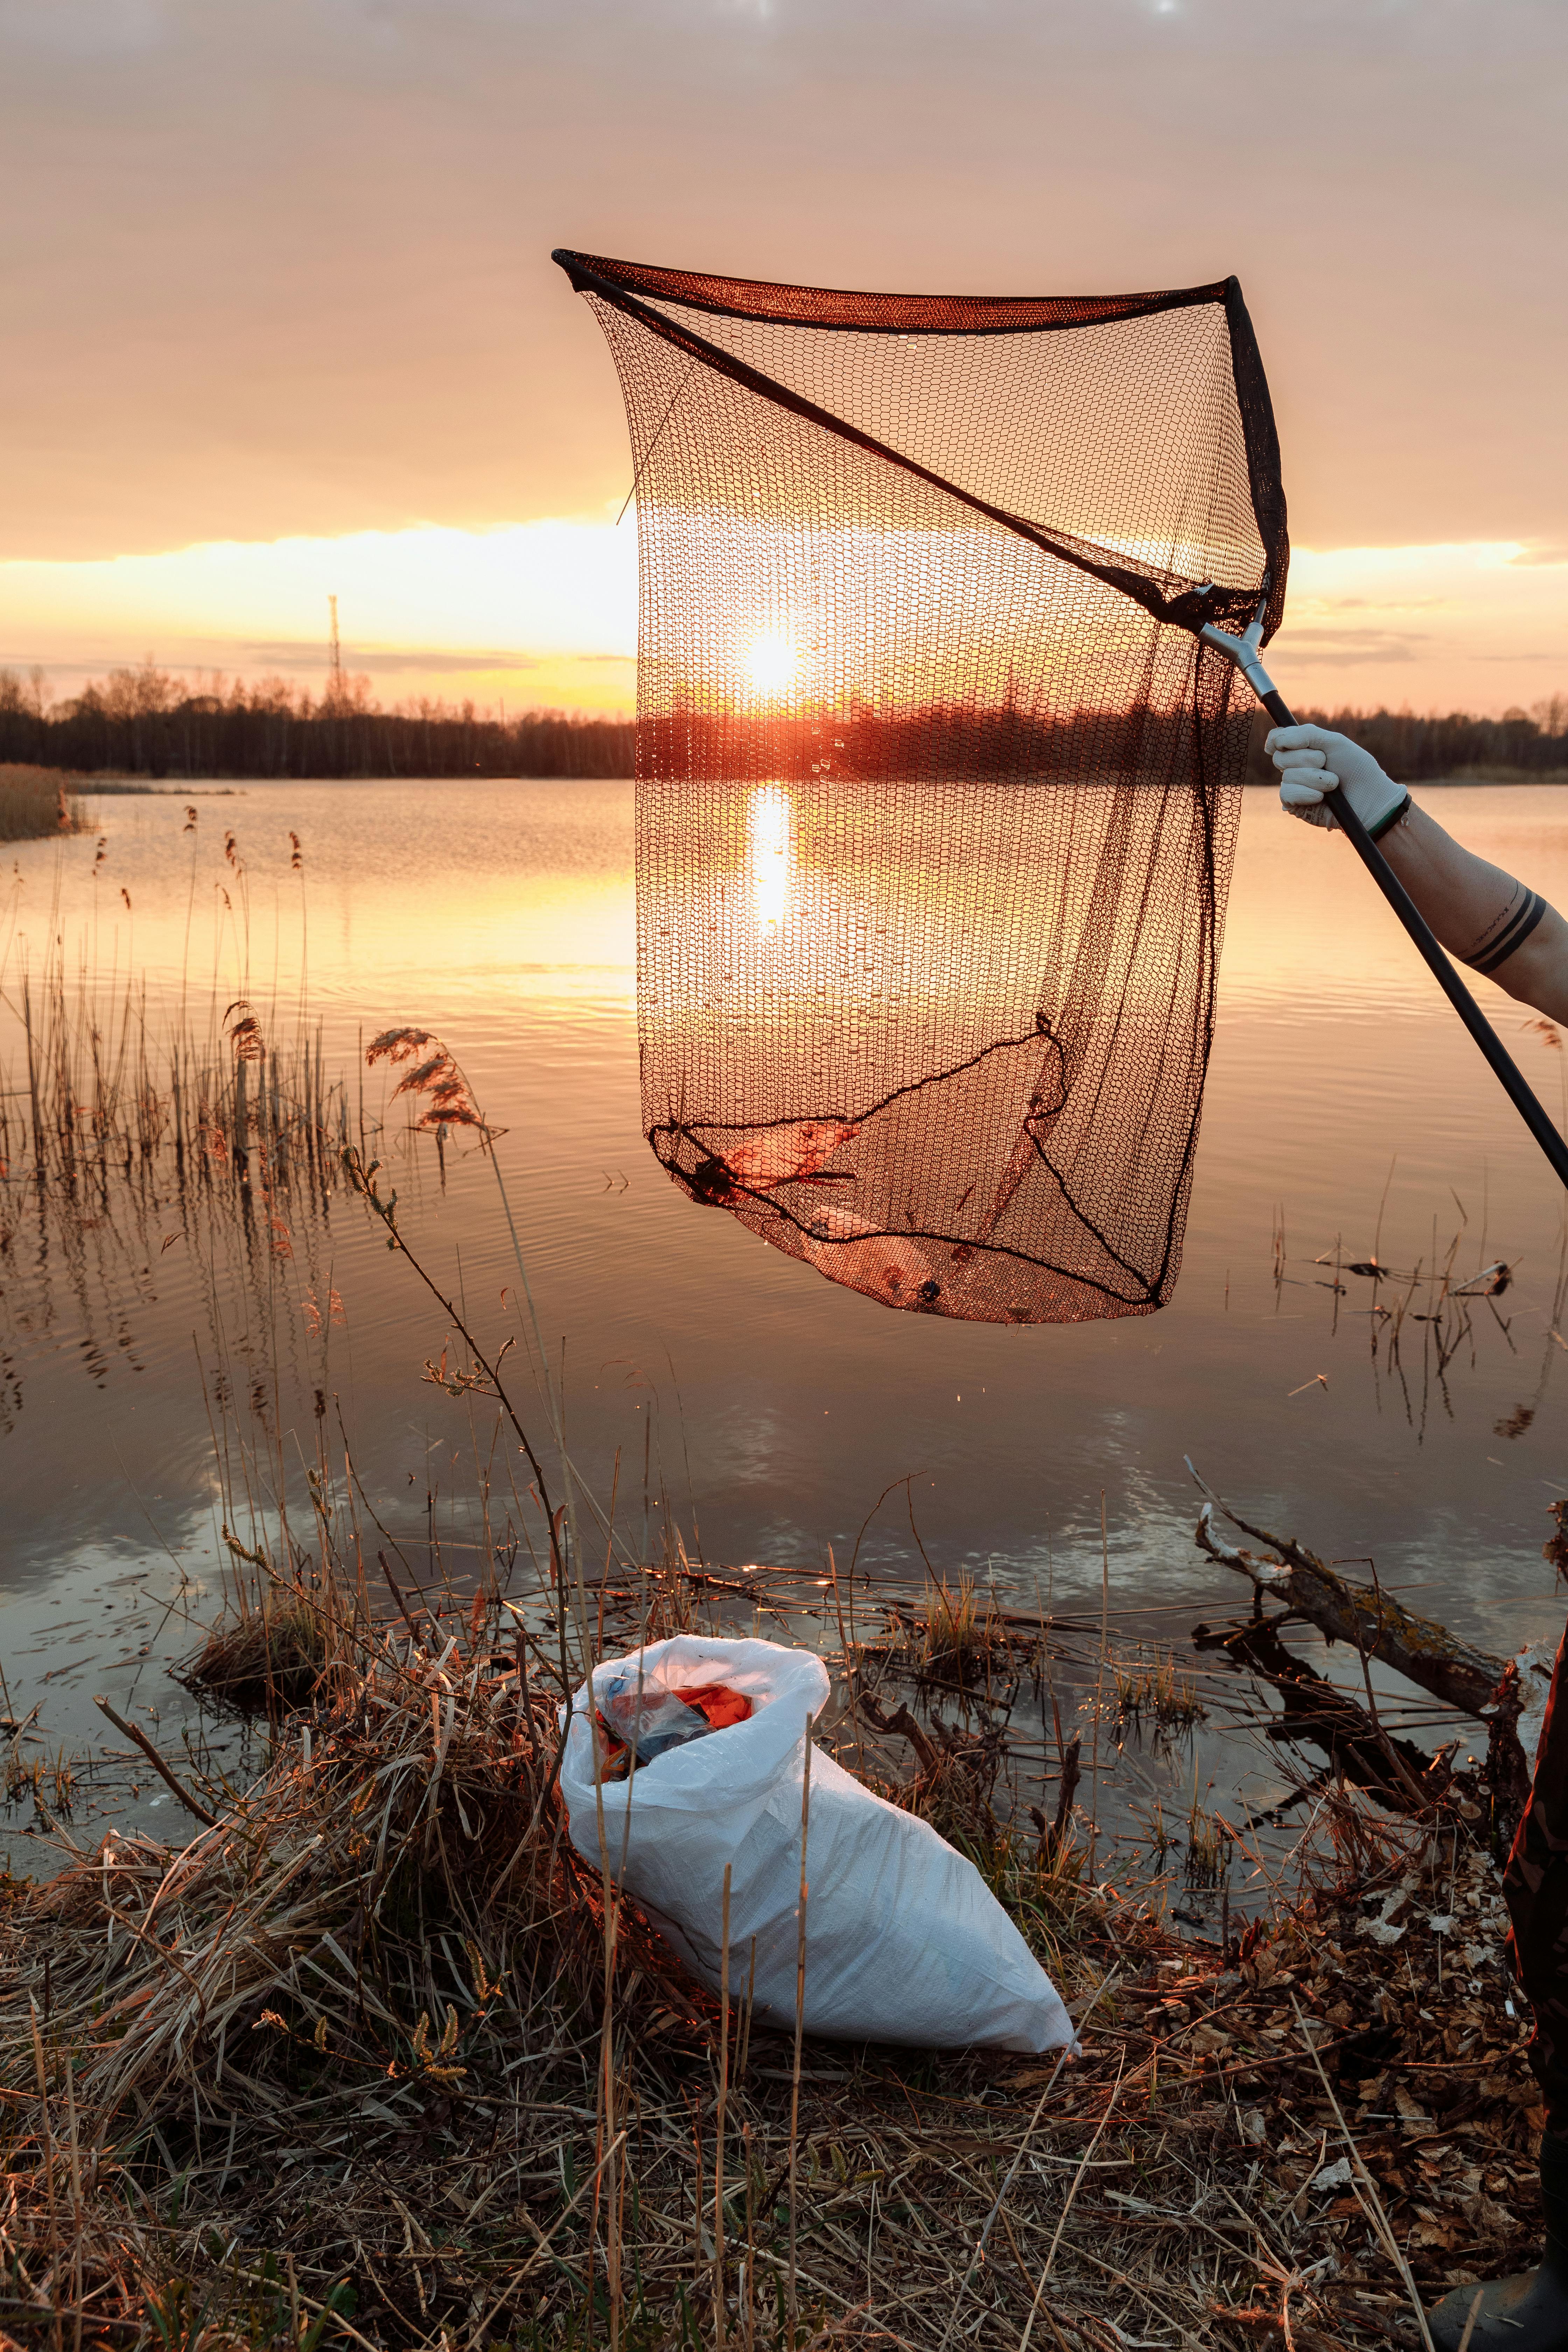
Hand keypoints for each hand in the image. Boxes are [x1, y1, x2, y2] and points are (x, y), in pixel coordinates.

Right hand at [1264, 724, 1408, 838]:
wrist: (1369, 798)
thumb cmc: (1356, 769)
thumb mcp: (1334, 742)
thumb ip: (1306, 734)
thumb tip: (1277, 740)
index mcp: (1304, 749)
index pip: (1277, 740)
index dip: (1277, 739)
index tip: (1284, 742)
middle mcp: (1296, 766)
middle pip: (1280, 757)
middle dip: (1306, 758)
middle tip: (1326, 762)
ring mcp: (1295, 786)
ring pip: (1287, 776)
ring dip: (1314, 778)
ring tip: (1333, 784)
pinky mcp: (1295, 806)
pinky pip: (1287, 794)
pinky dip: (1306, 793)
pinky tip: (1321, 797)